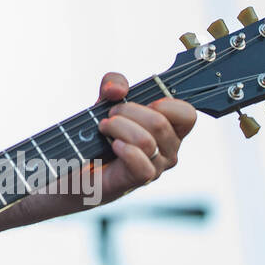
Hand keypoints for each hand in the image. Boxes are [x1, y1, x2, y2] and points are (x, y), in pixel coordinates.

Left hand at [91, 71, 196, 203]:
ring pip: (146, 141)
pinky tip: (112, 145)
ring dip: (118, 127)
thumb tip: (118, 89)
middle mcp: (167, 150)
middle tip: (111, 115)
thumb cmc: (99, 133)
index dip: (167, 104)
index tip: (144, 103)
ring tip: (104, 127)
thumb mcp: (106, 99)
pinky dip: (124, 150)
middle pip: (160, 123)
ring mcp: (155, 168)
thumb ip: (114, 83)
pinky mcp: (135, 181)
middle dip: (128, 110)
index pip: (187, 115)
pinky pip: (141, 166)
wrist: (78, 163)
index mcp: (169, 129)